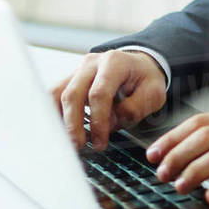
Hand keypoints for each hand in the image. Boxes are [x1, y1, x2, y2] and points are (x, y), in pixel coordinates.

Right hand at [50, 50, 167, 150]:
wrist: (137, 65)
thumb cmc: (144, 80)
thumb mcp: (153, 94)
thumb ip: (134, 108)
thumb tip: (110, 123)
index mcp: (114, 62)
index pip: (99, 93)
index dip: (97, 121)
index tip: (100, 142)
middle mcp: (92, 63)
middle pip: (73, 94)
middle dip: (74, 125)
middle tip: (80, 146)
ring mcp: (77, 70)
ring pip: (58, 94)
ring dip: (60, 120)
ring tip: (68, 141)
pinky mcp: (70, 79)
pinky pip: (55, 95)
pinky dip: (55, 114)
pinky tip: (61, 131)